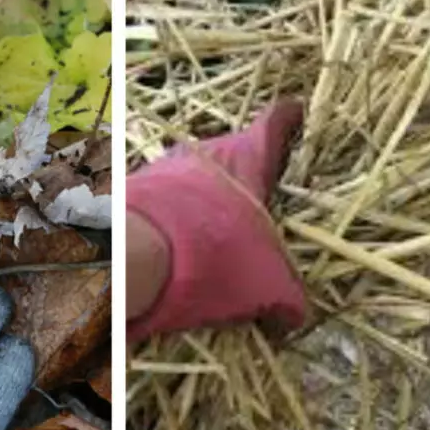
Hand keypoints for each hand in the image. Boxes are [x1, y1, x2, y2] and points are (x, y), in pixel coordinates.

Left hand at [126, 101, 306, 341]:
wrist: (132, 254)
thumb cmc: (215, 255)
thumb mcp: (265, 284)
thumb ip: (287, 298)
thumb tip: (295, 317)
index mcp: (248, 158)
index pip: (275, 122)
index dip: (289, 118)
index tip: (296, 112)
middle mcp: (208, 151)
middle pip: (234, 151)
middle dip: (246, 175)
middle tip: (258, 204)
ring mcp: (167, 165)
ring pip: (198, 174)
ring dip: (207, 197)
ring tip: (214, 236)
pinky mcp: (135, 186)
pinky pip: (167, 197)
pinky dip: (176, 216)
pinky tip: (177, 250)